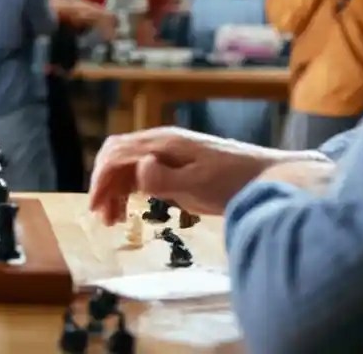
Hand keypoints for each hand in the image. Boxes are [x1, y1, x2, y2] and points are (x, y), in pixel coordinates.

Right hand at [88, 127, 326, 225]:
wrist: (267, 177)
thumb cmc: (234, 181)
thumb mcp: (200, 184)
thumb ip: (167, 178)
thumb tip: (138, 169)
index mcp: (162, 143)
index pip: (117, 155)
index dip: (101, 180)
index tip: (96, 207)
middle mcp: (159, 144)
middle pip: (116, 156)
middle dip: (103, 184)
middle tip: (101, 215)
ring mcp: (166, 154)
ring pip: (126, 166)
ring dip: (114, 189)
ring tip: (112, 219)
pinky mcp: (174, 166)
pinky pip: (140, 173)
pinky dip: (128, 190)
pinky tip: (129, 210)